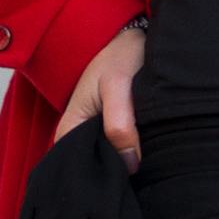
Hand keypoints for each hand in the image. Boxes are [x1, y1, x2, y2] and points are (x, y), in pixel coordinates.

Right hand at [57, 20, 145, 166]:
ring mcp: (95, 137)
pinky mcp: (112, 135)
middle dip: (116, 175)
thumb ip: (119, 123)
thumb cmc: (119, 56)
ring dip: (126, 167)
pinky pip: (120, 155)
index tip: (124, 180)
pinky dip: (133, 157)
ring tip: (147, 168)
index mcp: (69, 129)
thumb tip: (129, 164)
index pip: (77, 169)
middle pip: (94, 170)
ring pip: (110, 164)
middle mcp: (78, 138)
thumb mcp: (116, 86)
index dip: (100, 177)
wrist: (131, 38)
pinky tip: (149, 158)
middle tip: (141, 176)